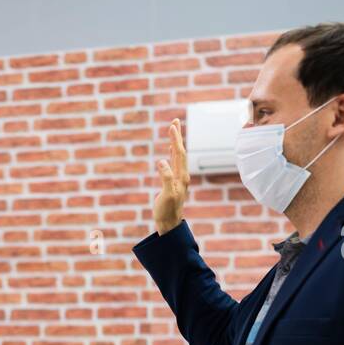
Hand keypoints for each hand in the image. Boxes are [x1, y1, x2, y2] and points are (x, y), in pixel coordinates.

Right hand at [153, 118, 189, 234]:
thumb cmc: (166, 211)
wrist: (169, 224)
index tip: (172, 126)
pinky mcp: (173, 182)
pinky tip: (170, 150)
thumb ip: (166, 178)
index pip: (179, 154)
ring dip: (175, 142)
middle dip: (177, 136)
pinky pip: (174, 163)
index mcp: (181, 177)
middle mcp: (182, 175)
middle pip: (181, 151)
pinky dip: (172, 153)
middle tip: (175, 120)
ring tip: (173, 130)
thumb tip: (162, 162)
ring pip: (177, 156)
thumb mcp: (166, 195)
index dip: (175, 140)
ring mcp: (178, 178)